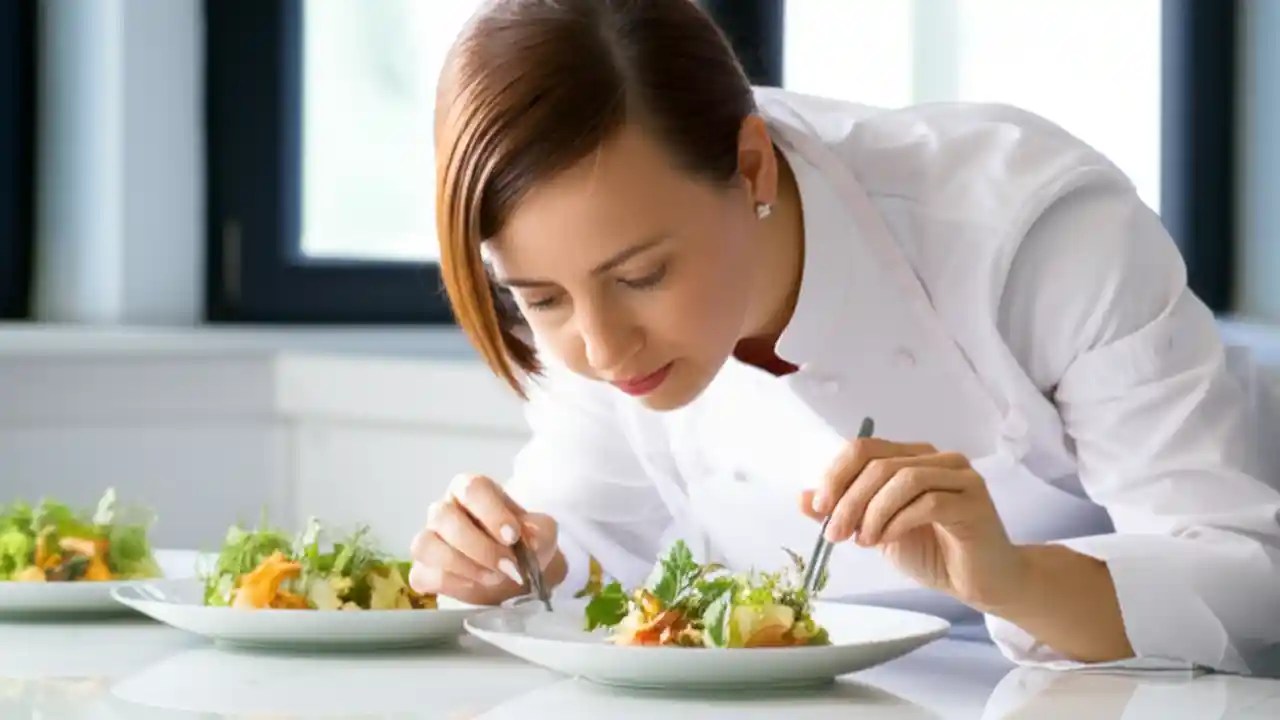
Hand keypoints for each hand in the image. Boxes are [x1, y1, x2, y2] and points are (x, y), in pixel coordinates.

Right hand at [409, 473, 564, 604]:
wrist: (515, 574)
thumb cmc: (522, 544)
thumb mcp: (542, 534)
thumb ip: (540, 531)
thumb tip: (529, 538)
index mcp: (472, 490)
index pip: (472, 488)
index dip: (491, 512)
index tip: (513, 537)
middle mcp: (445, 509)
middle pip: (444, 516)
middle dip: (479, 546)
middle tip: (508, 566)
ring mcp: (429, 538)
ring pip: (427, 544)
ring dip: (464, 565)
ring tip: (494, 577)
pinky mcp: (422, 569)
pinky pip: (424, 573)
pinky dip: (451, 582)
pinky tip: (474, 585)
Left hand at [799, 437, 1026, 610]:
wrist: (980, 582)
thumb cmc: (932, 552)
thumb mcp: (876, 530)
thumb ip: (844, 512)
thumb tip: (802, 499)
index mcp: (912, 456)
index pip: (865, 448)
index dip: (836, 474)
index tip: (819, 507)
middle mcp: (939, 459)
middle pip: (880, 464)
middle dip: (849, 500)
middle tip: (834, 534)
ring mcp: (960, 477)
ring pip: (903, 479)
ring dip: (872, 512)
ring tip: (863, 541)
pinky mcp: (975, 502)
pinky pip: (928, 502)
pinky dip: (898, 521)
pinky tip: (887, 541)